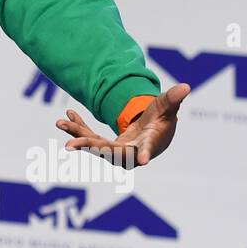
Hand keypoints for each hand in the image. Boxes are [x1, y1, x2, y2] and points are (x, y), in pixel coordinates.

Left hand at [56, 83, 189, 167]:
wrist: (152, 134)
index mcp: (147, 145)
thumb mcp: (167, 109)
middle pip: (108, 152)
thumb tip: (186, 86)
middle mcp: (128, 153)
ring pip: (94, 144)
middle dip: (90, 147)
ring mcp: (115, 150)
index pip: (144, 151)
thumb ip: (173, 99)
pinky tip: (68, 113)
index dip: (143, 154)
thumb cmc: (161, 122)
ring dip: (77, 134)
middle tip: (70, 145)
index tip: (141, 161)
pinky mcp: (105, 145)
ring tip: (60, 122)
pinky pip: (90, 136)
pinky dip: (79, 125)